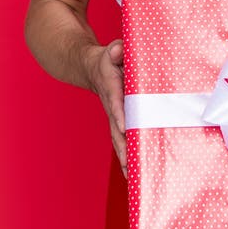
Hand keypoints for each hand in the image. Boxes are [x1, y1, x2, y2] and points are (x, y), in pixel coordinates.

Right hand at [84, 39, 126, 177]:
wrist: (92, 67)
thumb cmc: (109, 58)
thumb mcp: (113, 50)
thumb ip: (116, 50)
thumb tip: (117, 50)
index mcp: (112, 87)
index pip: (116, 101)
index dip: (119, 114)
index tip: (123, 127)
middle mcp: (113, 105)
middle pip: (117, 129)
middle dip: (123, 147)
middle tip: (130, 166)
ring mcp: (115, 115)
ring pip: (120, 139)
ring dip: (125, 158)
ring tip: (134, 178)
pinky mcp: (120, 120)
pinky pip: (124, 139)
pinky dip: (128, 155)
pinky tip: (135, 173)